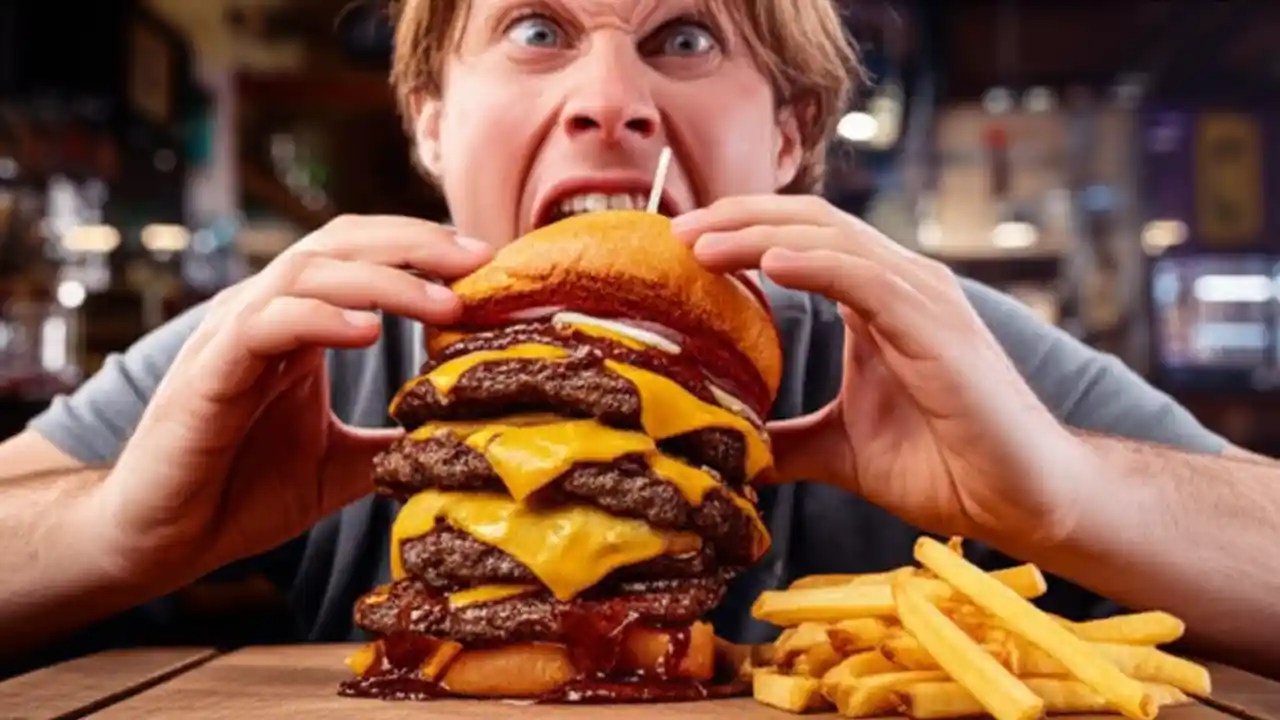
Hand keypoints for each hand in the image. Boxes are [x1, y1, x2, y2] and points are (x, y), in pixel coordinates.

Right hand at [91, 215, 491, 585]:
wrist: (161, 540)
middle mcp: (266, 312)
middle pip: (343, 242)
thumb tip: (458, 441)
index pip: (363, 255)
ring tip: (446, 300)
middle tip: (481, 258)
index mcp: (299, 324)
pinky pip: (266, 322)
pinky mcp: (208, 371)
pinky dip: (319, 317)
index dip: (423, 250)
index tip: (488, 263)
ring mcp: (233, 335)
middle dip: (416, 244)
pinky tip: (369, 331)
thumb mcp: (340, 464)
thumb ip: (391, 441)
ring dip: (384, 278)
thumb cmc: (240, 493)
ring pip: (308, 270)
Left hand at [672, 196, 1085, 545]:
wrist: (1021, 500)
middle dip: (738, 219)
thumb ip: (789, 438)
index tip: (681, 247)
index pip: (801, 241)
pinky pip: (869, 281)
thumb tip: (733, 448)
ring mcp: (923, 301)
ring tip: (702, 244)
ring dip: (761, 234)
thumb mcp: (840, 448)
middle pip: (809, 223)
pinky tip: (771, 264)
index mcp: (877, 300)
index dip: (741, 233)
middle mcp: (900, 286)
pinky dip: (818, 265)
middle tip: (676, 233)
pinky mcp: (938, 330)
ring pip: (833, 239)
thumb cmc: (945, 464)